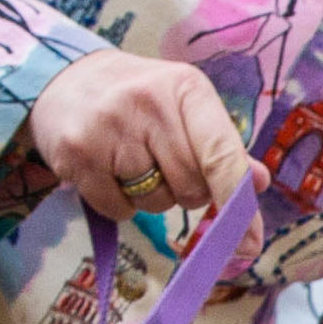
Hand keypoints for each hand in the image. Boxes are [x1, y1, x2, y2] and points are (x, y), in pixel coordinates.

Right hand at [26, 51, 256, 221]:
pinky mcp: (77, 152)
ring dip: (151, 198)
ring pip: (155, 203)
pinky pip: (117, 210)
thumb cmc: (139, 99)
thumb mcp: (184, 107)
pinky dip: (119, 203)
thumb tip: (259, 182)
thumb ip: (222, 146)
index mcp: (187, 88)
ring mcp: (109, 127)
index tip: (250, 243)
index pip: (221, 154)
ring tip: (132, 162)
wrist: (64, 80)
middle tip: (164, 165)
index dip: (237, 201)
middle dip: (185, 191)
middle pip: (190, 187)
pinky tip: (108, 170)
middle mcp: (149, 103)